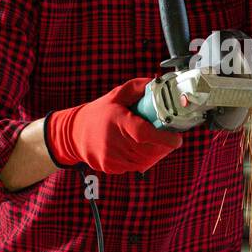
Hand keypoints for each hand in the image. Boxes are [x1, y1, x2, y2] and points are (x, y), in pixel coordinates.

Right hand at [45, 76, 182, 173]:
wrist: (74, 132)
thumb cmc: (99, 112)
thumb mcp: (117, 94)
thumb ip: (138, 88)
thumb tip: (159, 83)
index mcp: (117, 121)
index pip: (144, 133)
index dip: (164, 138)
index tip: (177, 139)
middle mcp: (113, 141)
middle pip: (148, 150)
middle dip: (164, 147)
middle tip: (170, 140)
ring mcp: (110, 157)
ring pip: (143, 161)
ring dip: (155, 154)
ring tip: (157, 144)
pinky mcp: (109, 167)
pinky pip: (134, 167)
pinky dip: (142, 160)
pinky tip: (141, 150)